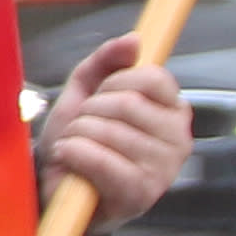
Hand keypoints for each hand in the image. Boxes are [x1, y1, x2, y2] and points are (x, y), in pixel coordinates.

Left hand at [44, 36, 195, 226]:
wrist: (57, 188)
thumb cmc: (79, 142)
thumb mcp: (87, 92)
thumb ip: (107, 61)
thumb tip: (134, 40)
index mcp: (172, 111)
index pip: (154, 78)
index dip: (116, 82)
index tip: (99, 95)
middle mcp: (178, 140)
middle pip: (128, 103)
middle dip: (89, 112)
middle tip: (80, 128)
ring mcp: (163, 170)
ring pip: (110, 130)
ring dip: (77, 135)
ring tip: (73, 147)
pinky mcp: (142, 195)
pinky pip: (102, 160)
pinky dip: (74, 154)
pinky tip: (69, 159)